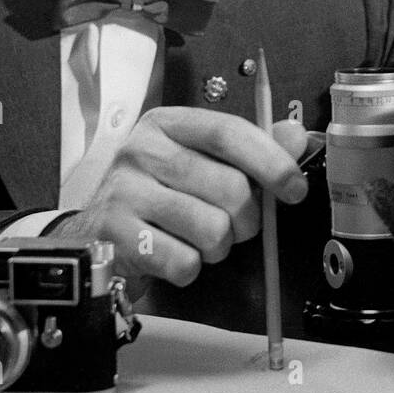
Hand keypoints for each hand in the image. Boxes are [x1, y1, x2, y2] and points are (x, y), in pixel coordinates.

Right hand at [51, 107, 308, 287]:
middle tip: (235, 225)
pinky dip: (189, 268)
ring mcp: (123, 192)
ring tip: (198, 239)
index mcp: (168, 124)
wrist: (96, 234)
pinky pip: (183, 261)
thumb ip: (252, 149)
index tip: (295, 188)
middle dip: (247, 218)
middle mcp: (141, 150)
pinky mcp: (113, 235)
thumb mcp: (201, 162)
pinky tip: (173, 255)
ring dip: (218, 246)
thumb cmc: (161, 195)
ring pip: (212, 229)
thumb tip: (296, 135)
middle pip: (229, 187)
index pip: (228, 132)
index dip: (271, 161)